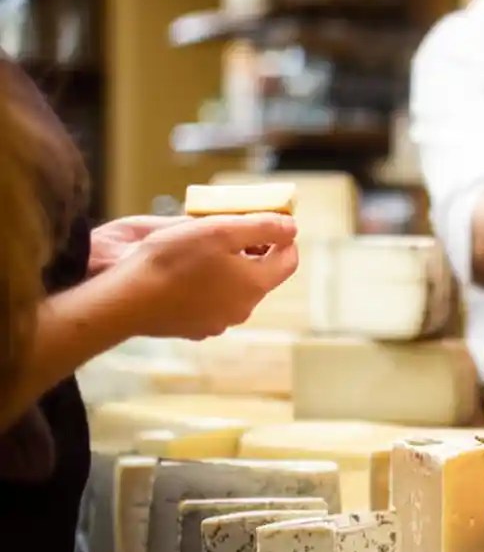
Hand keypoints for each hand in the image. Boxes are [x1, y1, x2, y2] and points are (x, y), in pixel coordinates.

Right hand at [109, 214, 299, 339]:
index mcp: (256, 284)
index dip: (282, 238)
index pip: (288, 260)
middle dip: (252, 251)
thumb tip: (291, 226)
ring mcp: (219, 322)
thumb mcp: (222, 230)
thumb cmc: (172, 259)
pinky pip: (211, 303)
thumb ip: (263, 227)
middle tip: (229, 231)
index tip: (266, 222)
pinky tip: (183, 273)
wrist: (125, 300)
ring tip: (203, 249)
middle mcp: (243, 309)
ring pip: (235, 289)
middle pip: (261, 275)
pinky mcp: (195, 328)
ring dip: (228, 268)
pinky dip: (206, 286)